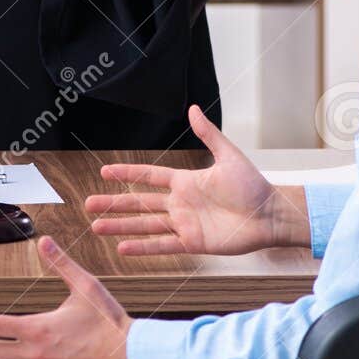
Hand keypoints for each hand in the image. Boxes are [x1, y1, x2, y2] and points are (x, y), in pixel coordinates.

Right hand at [85, 105, 309, 255]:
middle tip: (88, 204)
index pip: (148, 176)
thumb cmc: (253, 185)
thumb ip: (208, 135)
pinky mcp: (193, 243)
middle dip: (113, 204)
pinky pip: (162, 245)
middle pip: (139, 203)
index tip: (104, 171)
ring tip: (96, 227)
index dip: (126, 174)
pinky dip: (142, 248)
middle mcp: (180, 203)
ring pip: (145, 225)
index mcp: (185, 182)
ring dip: (120, 226)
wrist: (270, 215)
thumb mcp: (229, 156)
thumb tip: (193, 109)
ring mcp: (184, 224)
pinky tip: (122, 249)